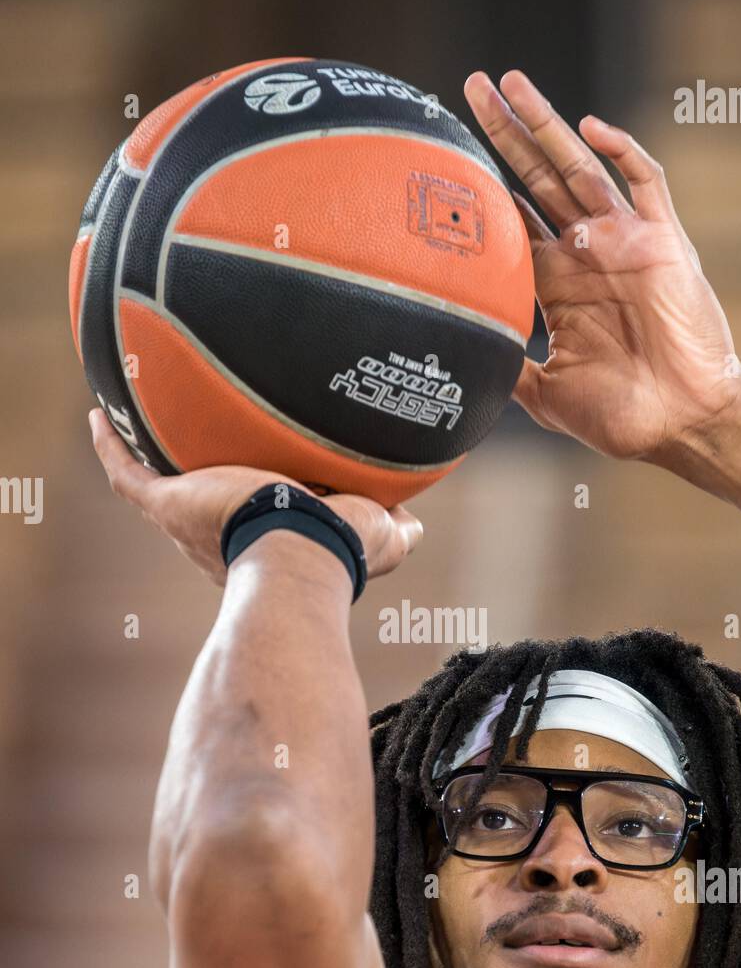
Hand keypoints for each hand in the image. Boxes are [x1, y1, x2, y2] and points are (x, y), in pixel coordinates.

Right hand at [89, 409, 423, 586]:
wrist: (301, 553)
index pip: (254, 520)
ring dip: (144, 458)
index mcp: (264, 542)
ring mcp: (188, 521)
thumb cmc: (340, 552)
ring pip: (158, 488)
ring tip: (134, 420)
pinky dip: (110, 446)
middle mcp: (218, 537)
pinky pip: (127, 473)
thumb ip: (397, 529)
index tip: (261, 483)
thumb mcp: (381, 537)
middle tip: (193, 446)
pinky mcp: (169, 503)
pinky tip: (99, 414)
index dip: (254, 502)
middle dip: (199, 482)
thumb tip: (413, 521)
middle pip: (203, 504)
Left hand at [464, 70, 740, 461]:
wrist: (679, 423)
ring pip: (579, 166)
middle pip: (537, 179)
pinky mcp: (662, 242)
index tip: (443, 153)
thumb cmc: (618, 415)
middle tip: (470, 86)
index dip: (482, 186)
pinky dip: (622, 151)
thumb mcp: (543, 394)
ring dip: (547, 124)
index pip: (512, 221)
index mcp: (556, 285)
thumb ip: (505, 368)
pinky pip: (646, 181)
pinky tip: (591, 128)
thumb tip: (456, 359)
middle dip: (505, 134)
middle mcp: (586, 253)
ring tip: (510, 82)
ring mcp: (624, 242)